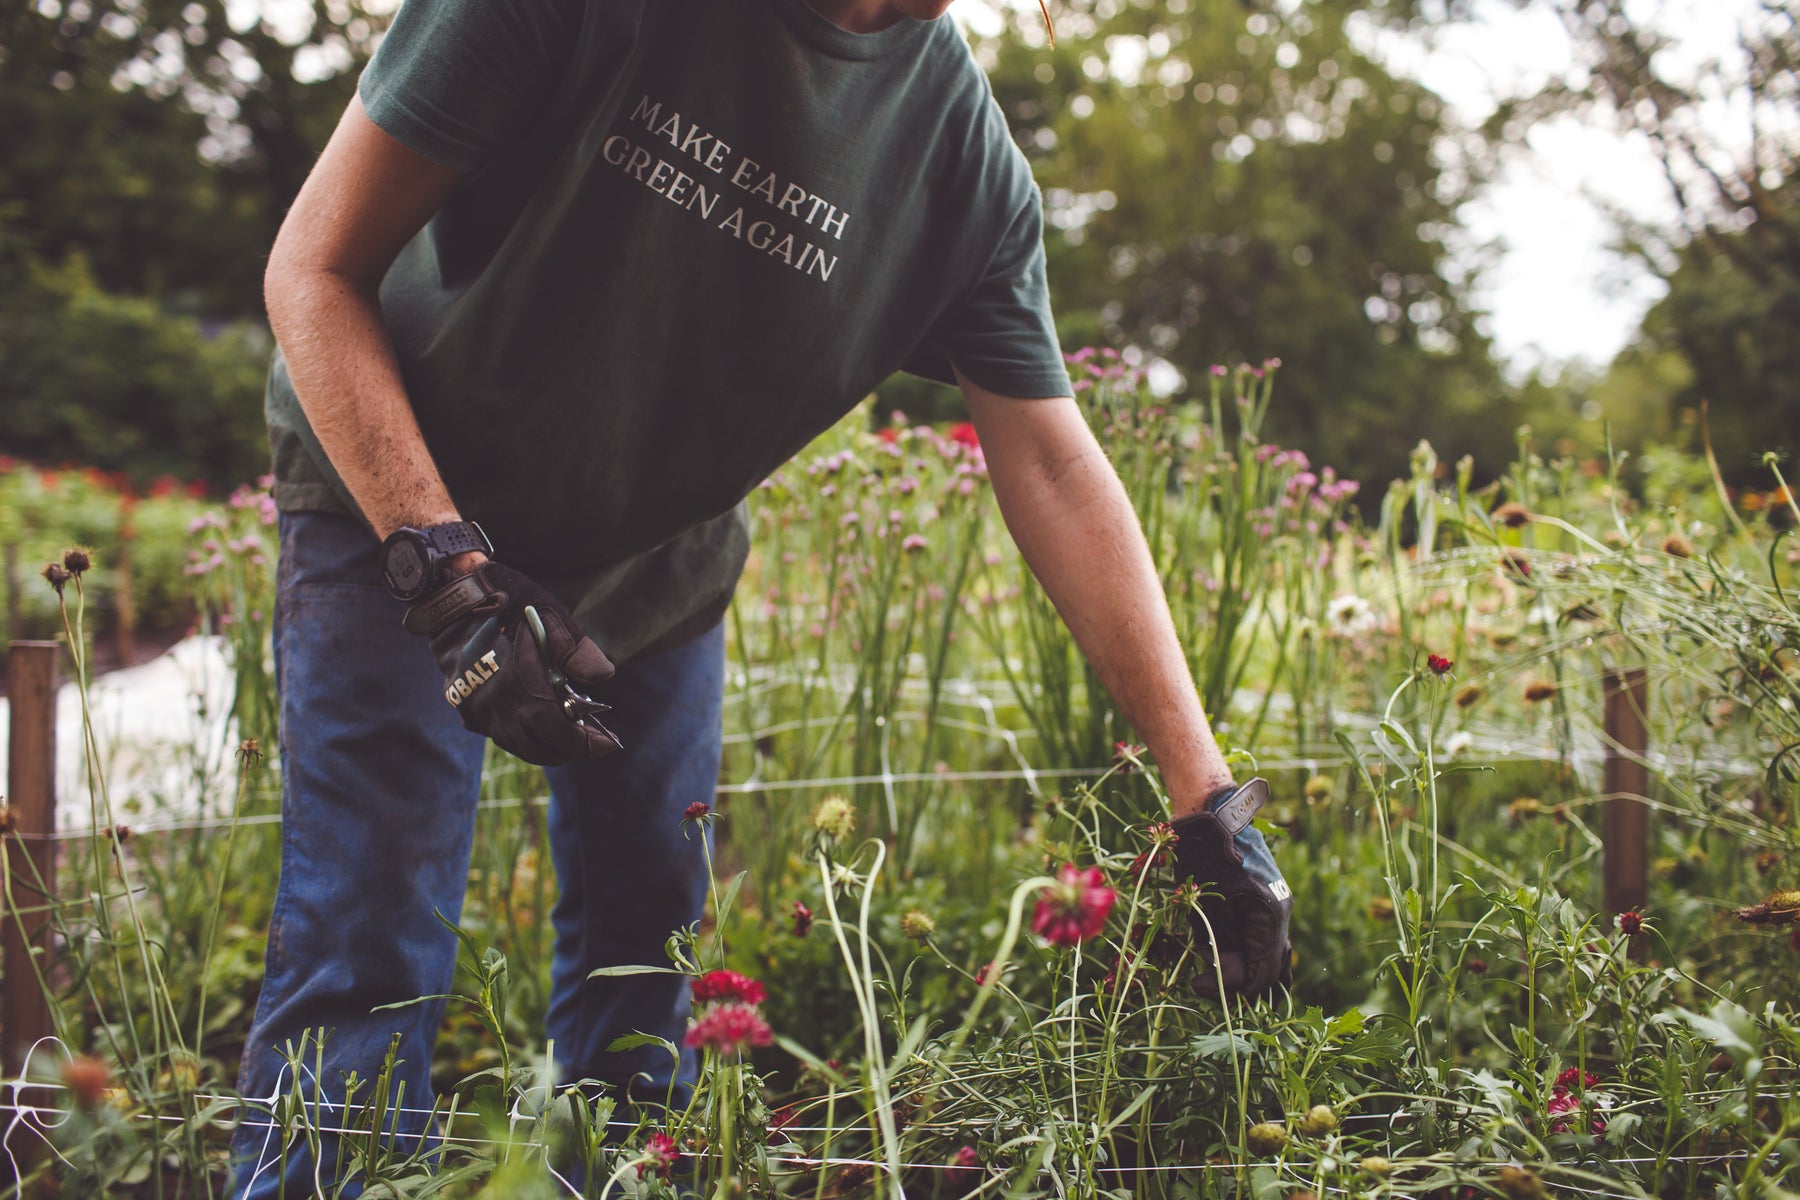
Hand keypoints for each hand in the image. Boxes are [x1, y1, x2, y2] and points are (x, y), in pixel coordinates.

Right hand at [404, 561, 621, 764]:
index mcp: (520, 684)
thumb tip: (604, 676)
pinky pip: (498, 734)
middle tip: (591, 742)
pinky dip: (523, 736)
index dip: (586, 743)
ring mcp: (477, 710)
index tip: (609, 745)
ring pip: (517, 744)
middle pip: (539, 746)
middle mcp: (495, 705)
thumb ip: (576, 649)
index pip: (557, 731)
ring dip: (546, 746)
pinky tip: (537, 724)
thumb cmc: (506, 602)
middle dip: (569, 749)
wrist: (450, 598)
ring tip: (568, 737)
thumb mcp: (548, 614)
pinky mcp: (465, 708)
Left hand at [1170, 778, 1292, 999]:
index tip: (1198, 986)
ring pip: (1274, 952)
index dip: (1232, 988)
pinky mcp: (1267, 895)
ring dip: (1248, 968)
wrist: (1214, 812)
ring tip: (1216, 975)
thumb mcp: (1205, 906)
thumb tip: (1219, 977)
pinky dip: (1251, 950)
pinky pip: (1267, 934)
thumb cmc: (1204, 855)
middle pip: (1273, 966)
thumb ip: (1217, 945)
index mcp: (1269, 916)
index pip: (1261, 971)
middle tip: (1206, 985)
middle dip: (1242, 982)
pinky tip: (1227, 955)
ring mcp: (1278, 902)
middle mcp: (1281, 912)